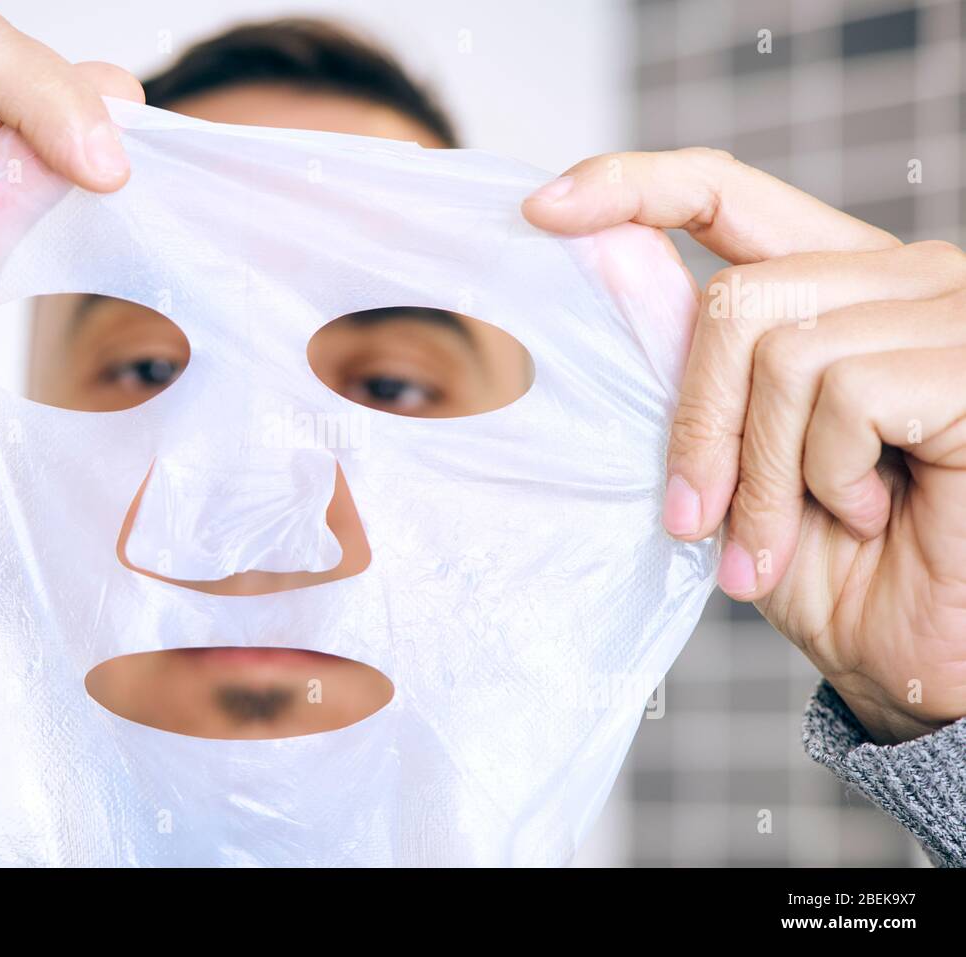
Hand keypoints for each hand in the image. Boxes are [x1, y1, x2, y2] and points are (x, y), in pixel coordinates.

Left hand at [523, 148, 965, 743]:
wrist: (909, 655)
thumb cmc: (823, 561)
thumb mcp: (726, 453)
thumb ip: (683, 356)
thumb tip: (605, 256)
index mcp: (832, 282)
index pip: (724, 191)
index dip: (632, 186)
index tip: (542, 211)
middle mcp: (901, 277)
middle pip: (737, 299)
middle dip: (699, 427)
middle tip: (699, 518)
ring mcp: (950, 312)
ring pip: (786, 353)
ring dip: (765, 476)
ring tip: (787, 535)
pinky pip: (847, 394)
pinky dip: (830, 476)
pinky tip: (876, 513)